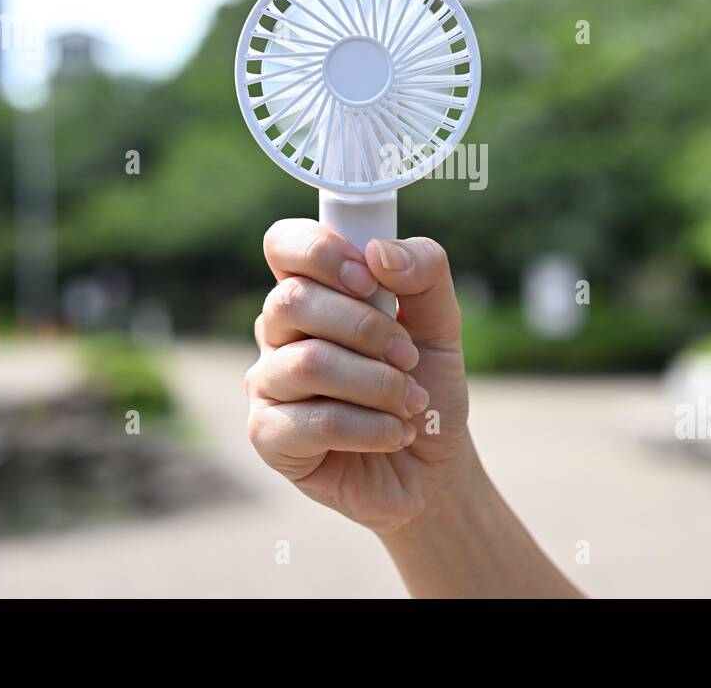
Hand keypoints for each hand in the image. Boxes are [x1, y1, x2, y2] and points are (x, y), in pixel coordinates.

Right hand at [245, 219, 471, 536]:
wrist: (432, 466)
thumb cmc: (426, 385)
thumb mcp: (442, 323)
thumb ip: (424, 272)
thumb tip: (377, 253)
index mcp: (314, 292)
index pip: (284, 243)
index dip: (323, 253)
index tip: (371, 282)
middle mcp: (279, 333)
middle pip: (292, 301)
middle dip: (367, 328)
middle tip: (407, 357)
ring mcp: (267, 384)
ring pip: (308, 363)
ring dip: (378, 383)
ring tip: (411, 402)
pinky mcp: (269, 436)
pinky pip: (316, 421)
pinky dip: (372, 428)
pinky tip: (397, 434)